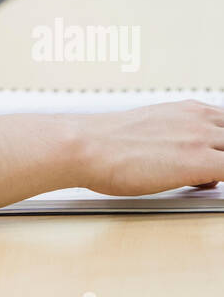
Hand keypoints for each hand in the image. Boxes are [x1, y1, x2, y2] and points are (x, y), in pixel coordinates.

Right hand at [77, 101, 223, 195]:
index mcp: (188, 110)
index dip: (222, 145)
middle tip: (210, 170)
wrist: (87, 146)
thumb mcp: (149, 132)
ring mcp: (200, 138)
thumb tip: (187, 167)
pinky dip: (223, 179)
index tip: (215, 156)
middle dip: (222, 152)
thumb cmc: (106, 144)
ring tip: (205, 178)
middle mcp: (198, 119)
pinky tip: (209, 185)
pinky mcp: (199, 161)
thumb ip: (176, 144)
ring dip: (222, 164)